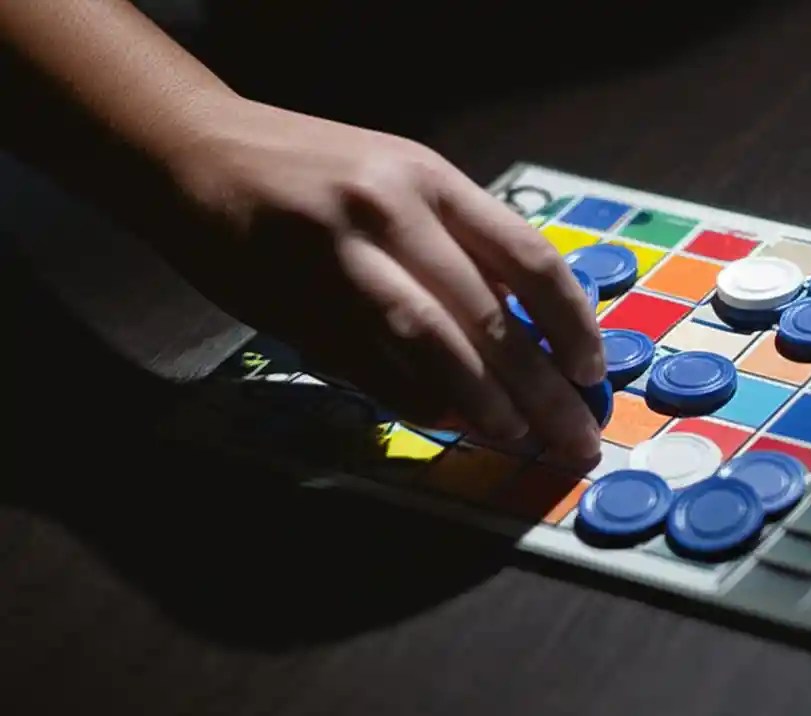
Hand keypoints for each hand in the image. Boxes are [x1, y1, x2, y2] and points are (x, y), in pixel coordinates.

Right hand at [162, 97, 604, 461]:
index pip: (528, 259)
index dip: (572, 323)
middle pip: (488, 317)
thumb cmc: (315, 172)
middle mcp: (389, 213)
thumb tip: (529, 331)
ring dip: (485, 405)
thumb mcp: (400, 179)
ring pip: (431, 347)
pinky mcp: (295, 310)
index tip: (591, 369)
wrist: (195, 155)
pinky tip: (451, 424)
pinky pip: (372, 370)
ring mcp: (338, 263)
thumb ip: (460, 246)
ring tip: (519, 440)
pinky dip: (419, 404)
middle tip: (575, 438)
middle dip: (543, 389)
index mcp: (429, 178)